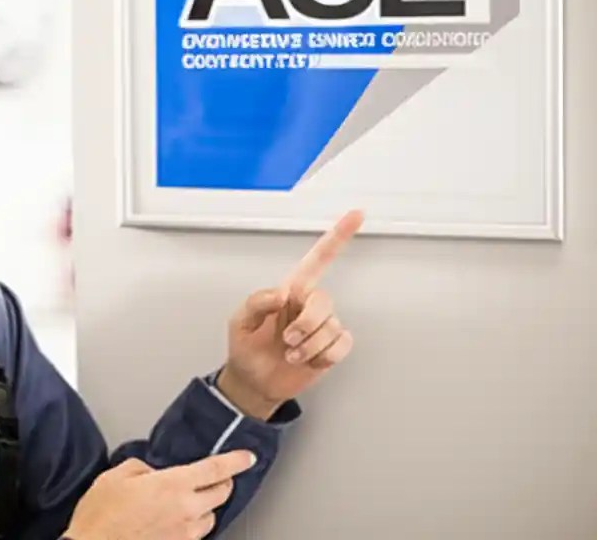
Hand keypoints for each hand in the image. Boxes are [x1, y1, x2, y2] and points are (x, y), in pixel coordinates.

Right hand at [63, 450, 256, 539]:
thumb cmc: (100, 518)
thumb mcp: (116, 476)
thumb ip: (142, 467)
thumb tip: (153, 472)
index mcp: (172, 485)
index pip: (216, 468)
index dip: (236, 460)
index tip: (247, 457)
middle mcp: (185, 510)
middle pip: (222, 492)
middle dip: (222, 482)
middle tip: (215, 477)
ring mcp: (184, 535)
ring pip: (211, 517)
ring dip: (206, 507)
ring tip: (189, 502)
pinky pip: (195, 536)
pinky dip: (191, 526)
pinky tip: (176, 522)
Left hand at [216, 210, 363, 418]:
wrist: (254, 382)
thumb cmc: (246, 348)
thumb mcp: (239, 322)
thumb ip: (257, 302)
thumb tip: (282, 294)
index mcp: (289, 292)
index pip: (317, 259)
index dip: (337, 237)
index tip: (356, 215)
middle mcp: (308, 306)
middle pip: (324, 301)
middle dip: (306, 324)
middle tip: (286, 340)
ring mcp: (322, 327)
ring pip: (332, 328)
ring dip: (308, 346)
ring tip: (290, 354)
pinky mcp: (331, 348)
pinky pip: (342, 345)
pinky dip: (322, 356)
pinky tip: (307, 360)